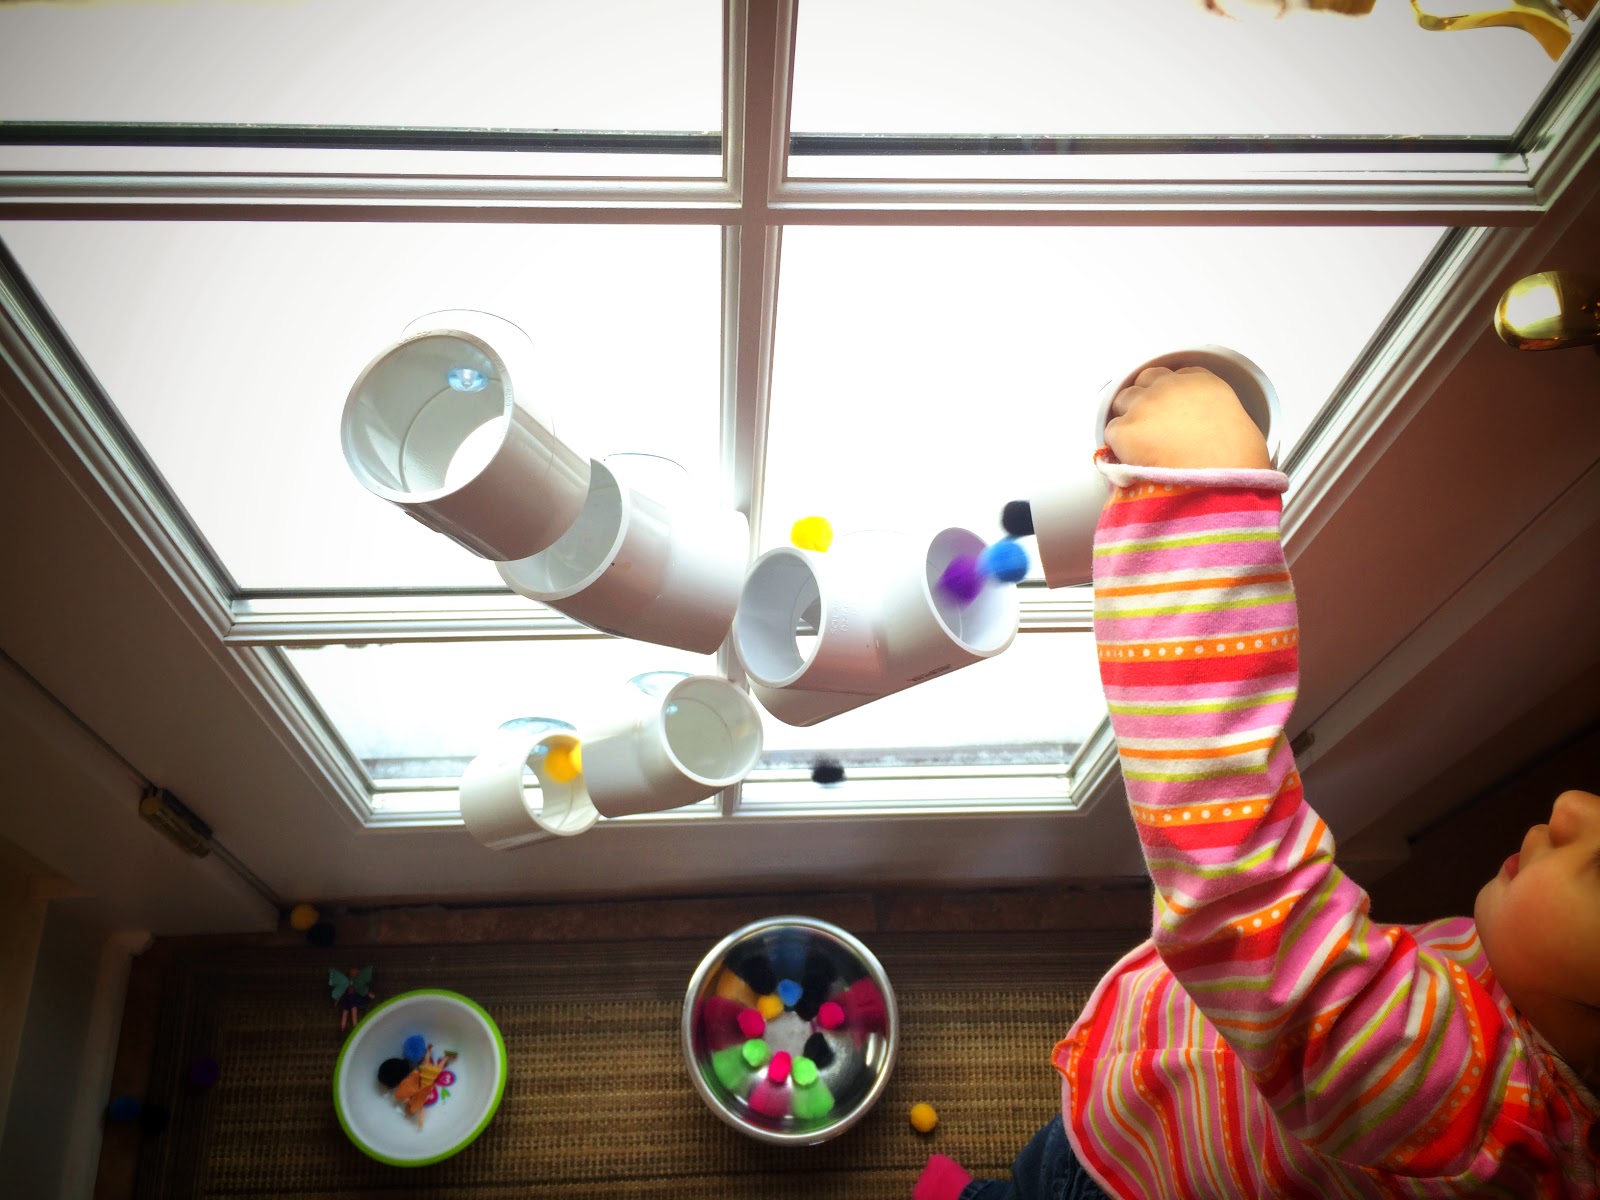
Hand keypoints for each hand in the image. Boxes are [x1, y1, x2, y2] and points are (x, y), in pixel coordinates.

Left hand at [1103, 366, 1271, 470]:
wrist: (1222, 480)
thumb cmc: (1238, 459)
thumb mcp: (1236, 423)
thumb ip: (1213, 414)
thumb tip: (1201, 431)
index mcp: (1202, 381)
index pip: (1175, 375)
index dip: (1171, 394)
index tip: (1172, 410)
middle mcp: (1169, 386)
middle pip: (1146, 380)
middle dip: (1146, 398)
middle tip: (1152, 424)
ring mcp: (1144, 405)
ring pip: (1123, 400)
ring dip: (1129, 417)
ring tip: (1140, 442)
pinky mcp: (1125, 429)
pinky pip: (1111, 431)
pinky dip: (1118, 444)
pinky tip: (1132, 458)